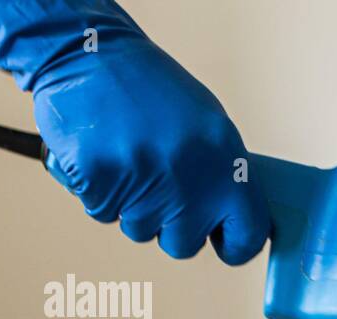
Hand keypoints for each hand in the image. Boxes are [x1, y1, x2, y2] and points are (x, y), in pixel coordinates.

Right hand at [0, 0, 268, 263]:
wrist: (88, 54)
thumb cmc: (148, 87)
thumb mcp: (208, 126)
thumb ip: (223, 176)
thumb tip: (233, 219)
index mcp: (227, 165)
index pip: (247, 234)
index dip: (235, 246)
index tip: (224, 244)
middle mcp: (192, 183)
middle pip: (184, 244)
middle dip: (170, 224)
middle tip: (159, 183)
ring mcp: (146, 188)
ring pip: (139, 231)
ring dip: (132, 205)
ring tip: (129, 157)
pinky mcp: (102, 188)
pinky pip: (102, 213)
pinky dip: (99, 191)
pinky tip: (104, 154)